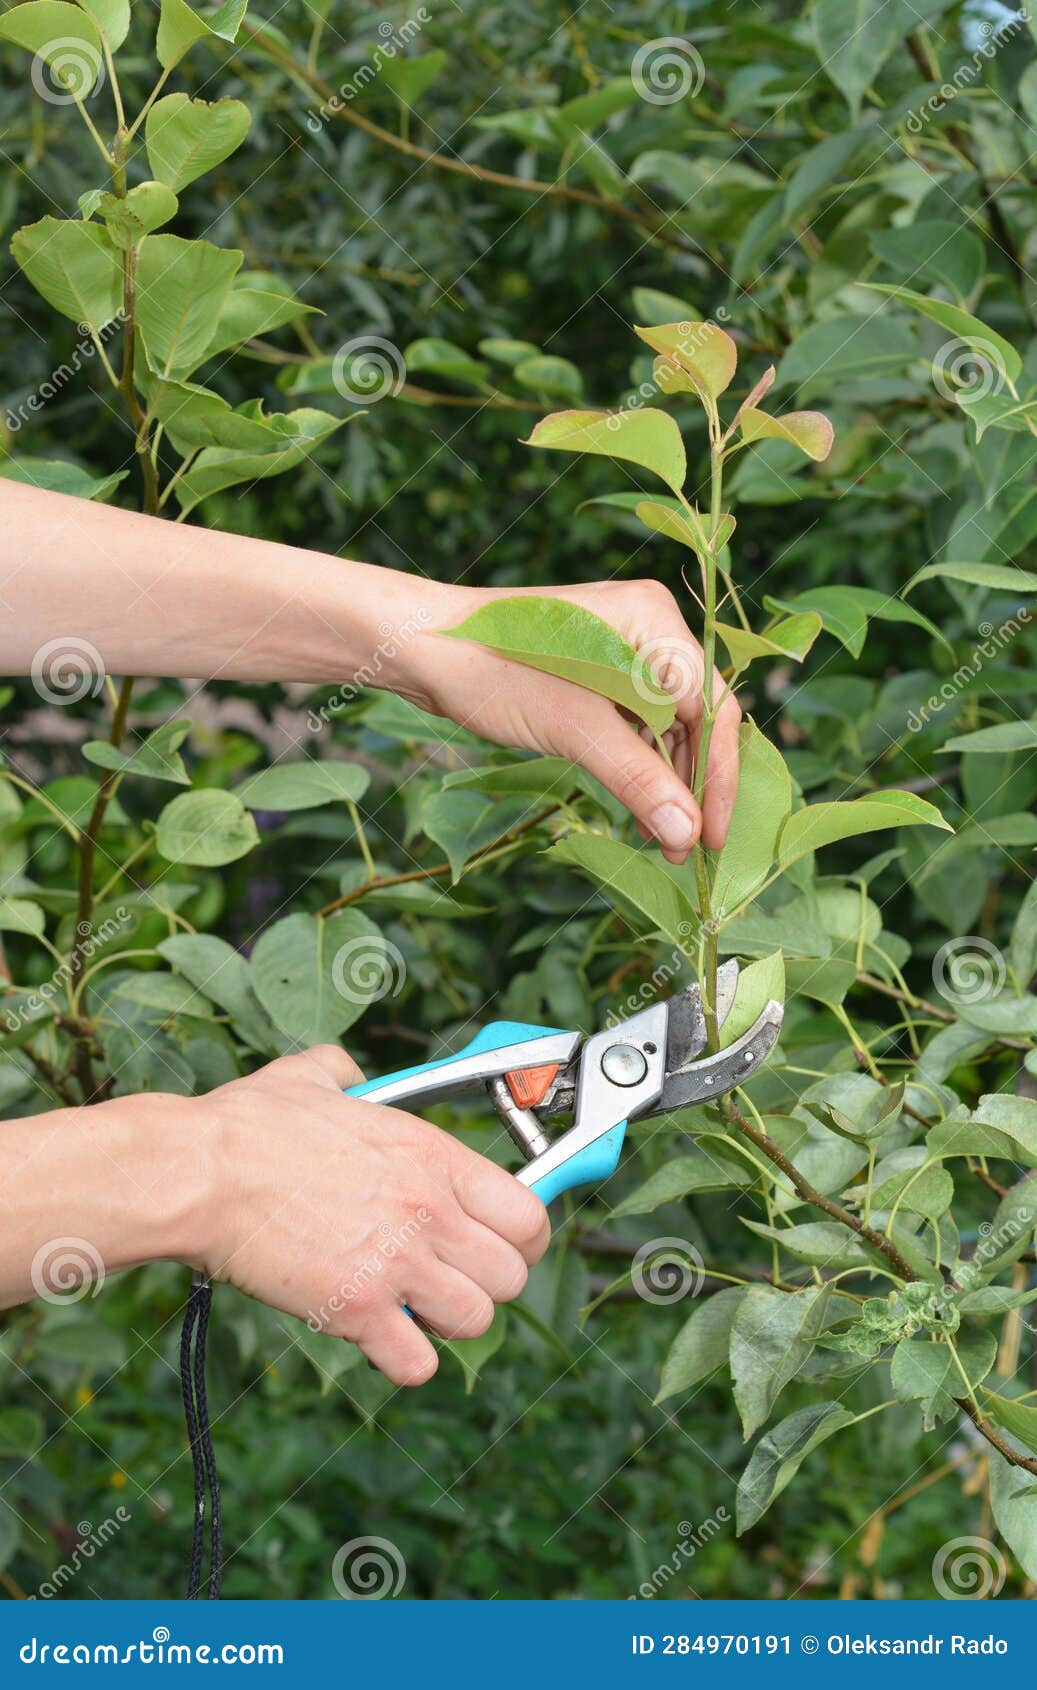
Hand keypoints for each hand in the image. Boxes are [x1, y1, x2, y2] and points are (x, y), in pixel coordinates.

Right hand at [188, 1046, 549, 1385]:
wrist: (202, 1175)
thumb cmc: (250, 1127)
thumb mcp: (313, 1077)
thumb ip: (345, 1074)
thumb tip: (346, 1074)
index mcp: (432, 1155)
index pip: (528, 1213)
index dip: (523, 1237)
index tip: (505, 1243)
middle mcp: (430, 1211)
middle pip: (512, 1276)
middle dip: (487, 1283)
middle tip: (451, 1278)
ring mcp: (398, 1265)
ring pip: (476, 1320)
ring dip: (448, 1321)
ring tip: (413, 1306)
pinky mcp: (357, 1311)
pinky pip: (419, 1363)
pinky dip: (406, 1360)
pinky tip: (382, 1337)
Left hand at [406, 579, 741, 860]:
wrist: (425, 650)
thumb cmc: (494, 669)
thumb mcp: (572, 728)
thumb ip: (635, 778)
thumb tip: (686, 834)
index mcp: (654, 620)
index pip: (711, 706)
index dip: (716, 776)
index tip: (711, 835)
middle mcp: (649, 628)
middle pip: (698, 716)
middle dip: (695, 784)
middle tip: (692, 848)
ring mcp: (625, 650)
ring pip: (670, 726)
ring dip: (669, 783)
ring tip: (667, 842)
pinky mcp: (600, 674)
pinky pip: (639, 725)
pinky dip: (642, 768)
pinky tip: (644, 812)